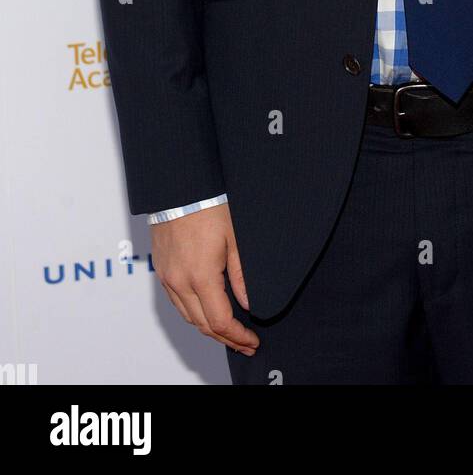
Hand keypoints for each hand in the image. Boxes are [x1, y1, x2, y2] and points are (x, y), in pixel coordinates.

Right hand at [151, 202, 259, 356]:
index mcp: (200, 276)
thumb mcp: (235, 239)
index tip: (251, 341)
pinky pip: (177, 303)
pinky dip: (193, 313)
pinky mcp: (161, 271)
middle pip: (202, 325)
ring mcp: (167, 278)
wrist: (179, 188)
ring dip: (208, 329)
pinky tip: (206, 312)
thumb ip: (241, 275)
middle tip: (244, 343)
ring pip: (188, 317)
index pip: (220, 321)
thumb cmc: (209, 206)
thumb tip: (247, 304)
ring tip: (228, 333)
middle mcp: (179, 282)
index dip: (237, 336)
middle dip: (225, 338)